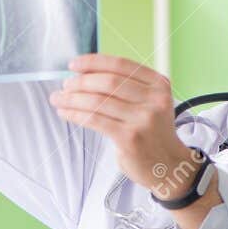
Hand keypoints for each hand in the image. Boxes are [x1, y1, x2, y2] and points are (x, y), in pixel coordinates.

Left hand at [49, 54, 200, 199]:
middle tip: (65, 85)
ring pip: (98, 101)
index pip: (121, 65)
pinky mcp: (129, 138)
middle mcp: (154, 99)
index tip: (74, 64)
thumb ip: (128, 88)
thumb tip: (85, 74)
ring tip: (58, 98)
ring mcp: (143, 119)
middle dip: (80, 81)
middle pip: (108, 82)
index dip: (94, 62)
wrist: (169, 166)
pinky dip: (75, 114)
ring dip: (72, 98)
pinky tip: (65, 113)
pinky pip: (94, 120)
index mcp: (159, 84)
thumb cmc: (152, 133)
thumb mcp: (150, 104)